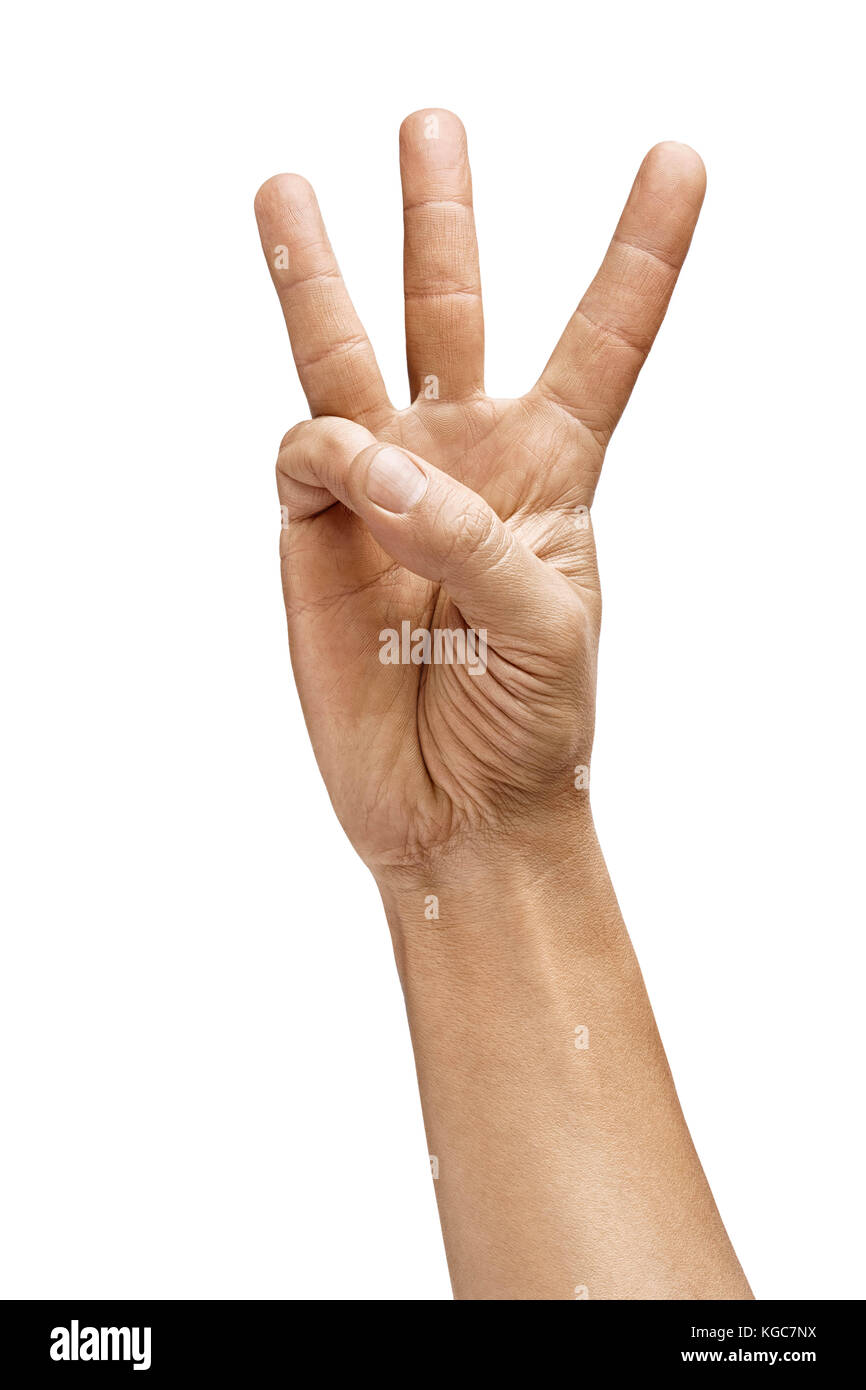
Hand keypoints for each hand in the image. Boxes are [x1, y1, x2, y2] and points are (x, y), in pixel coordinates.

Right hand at [254, 110, 704, 874]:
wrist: (458, 812)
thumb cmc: (531, 721)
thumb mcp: (546, 623)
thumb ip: (472, 532)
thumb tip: (371, 460)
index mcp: (551, 473)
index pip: (603, 341)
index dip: (641, 253)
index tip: (679, 161)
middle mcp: (462, 463)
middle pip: (450, 315)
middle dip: (440, 221)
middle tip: (431, 127)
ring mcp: (382, 495)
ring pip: (344, 361)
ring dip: (314, 277)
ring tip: (286, 193)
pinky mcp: (315, 536)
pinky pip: (304, 459)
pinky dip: (319, 457)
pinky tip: (338, 486)